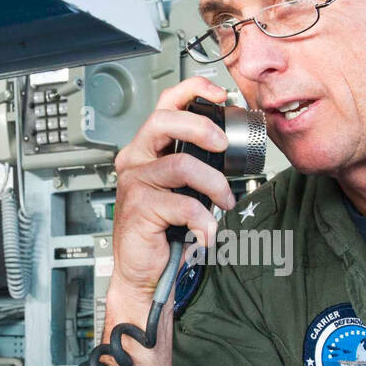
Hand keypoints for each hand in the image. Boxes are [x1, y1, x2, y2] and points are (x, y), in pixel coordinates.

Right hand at [107, 78, 236, 306]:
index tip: (219, 95)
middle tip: (223, 145)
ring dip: (214, 184)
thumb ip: (198, 167)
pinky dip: (205, 220)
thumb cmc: (165, 232)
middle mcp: (136, 161)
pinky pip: (184, 204)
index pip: (165, 106)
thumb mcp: (184, 190)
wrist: (146, 273)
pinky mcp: (139, 208)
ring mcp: (134, 184)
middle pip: (163, 121)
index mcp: (147, 150)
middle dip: (200, 127)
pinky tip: (208, 232)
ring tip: (225, 202)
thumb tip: (231, 150)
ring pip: (182, 165)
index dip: (191, 92)